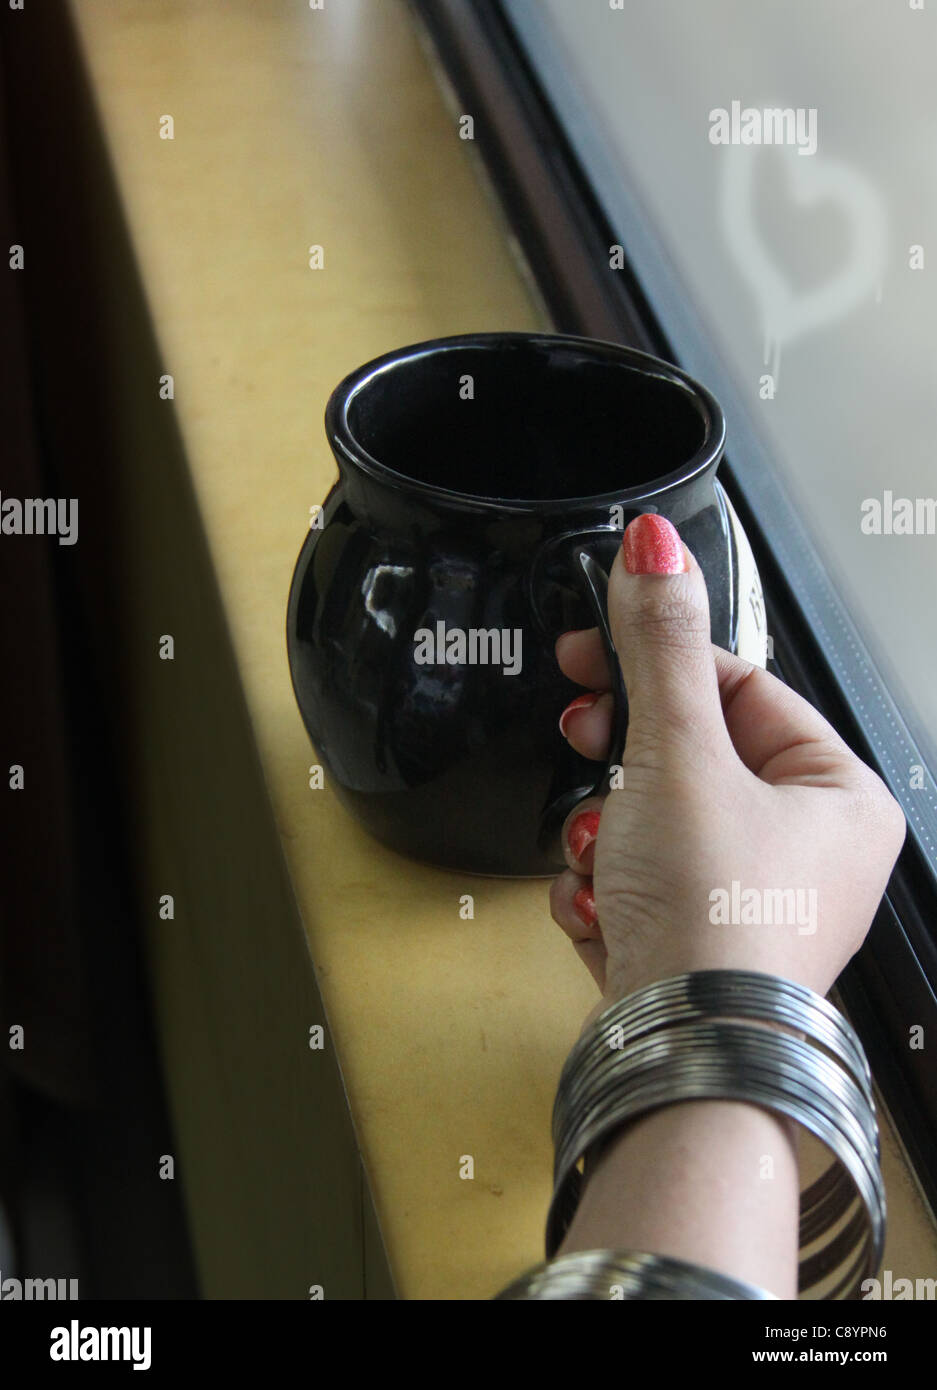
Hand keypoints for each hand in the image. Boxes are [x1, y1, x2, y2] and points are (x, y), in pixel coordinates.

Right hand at [550, 514, 905, 1021]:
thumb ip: (662, 646)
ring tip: (603, 858)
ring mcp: (749, 905)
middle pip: (690, 758)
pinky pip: (637, 884)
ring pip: (652, 823)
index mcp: (840, 797)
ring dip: (607, 834)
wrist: (680, 1057)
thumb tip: (657, 550)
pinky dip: (606, 891)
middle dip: (623, 763)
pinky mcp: (695, 948)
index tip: (592, 651)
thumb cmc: (713, 918)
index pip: (739, 689)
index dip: (657, 665)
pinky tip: (602, 910)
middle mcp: (807, 855)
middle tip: (585, 743)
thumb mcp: (679, 754)